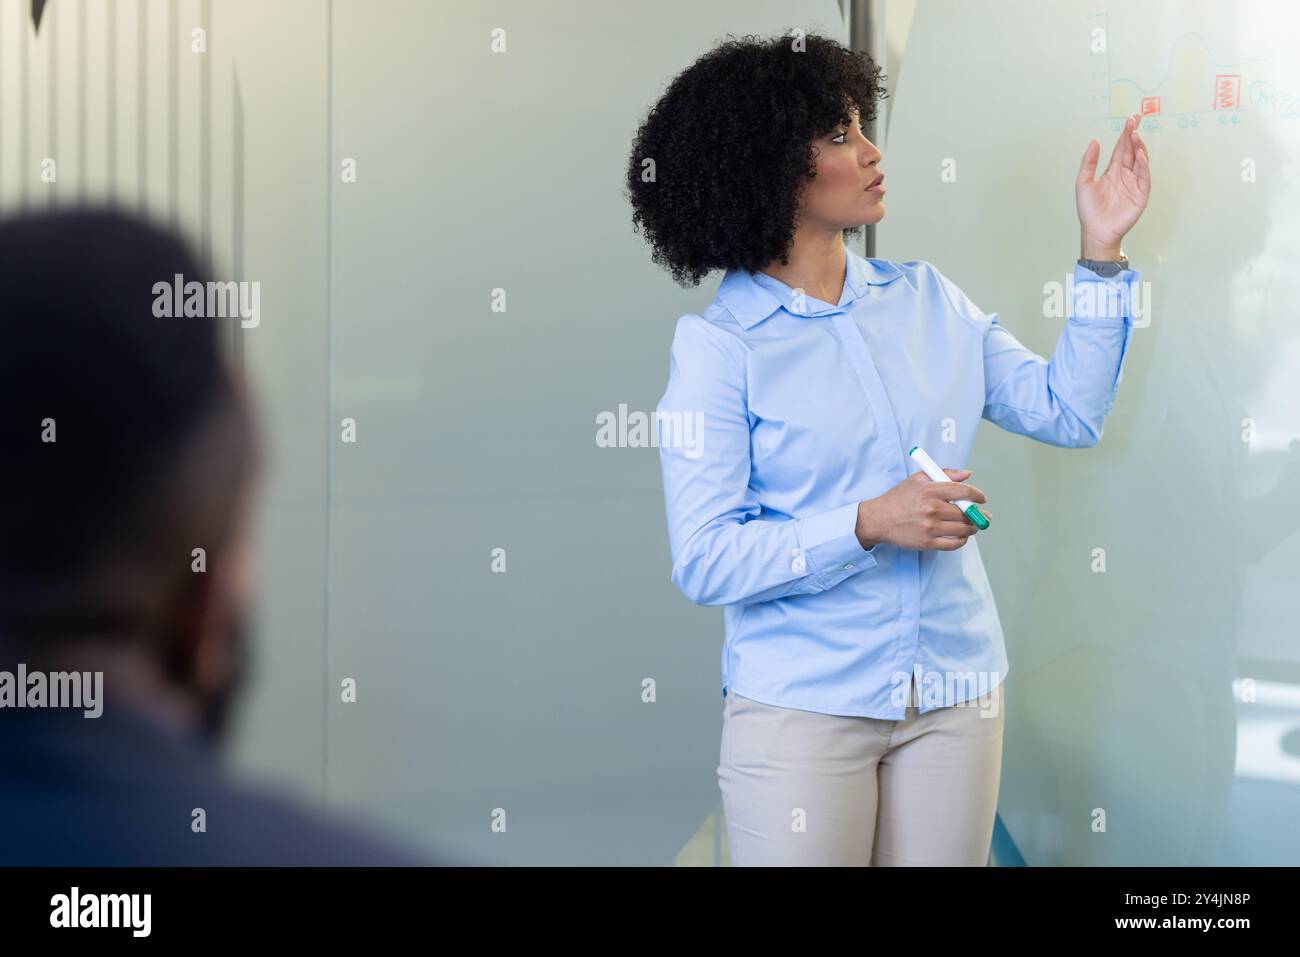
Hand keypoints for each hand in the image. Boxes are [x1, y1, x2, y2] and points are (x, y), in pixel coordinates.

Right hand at [856, 468, 990, 550]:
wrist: (879, 519)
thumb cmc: (899, 498)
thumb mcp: (918, 479)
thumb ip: (945, 473)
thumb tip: (968, 474)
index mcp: (930, 490)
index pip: (964, 492)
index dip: (978, 495)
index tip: (982, 498)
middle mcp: (931, 509)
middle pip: (967, 513)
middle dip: (978, 514)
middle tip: (982, 515)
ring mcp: (930, 527)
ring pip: (963, 529)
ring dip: (972, 528)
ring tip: (973, 526)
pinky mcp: (927, 543)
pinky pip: (954, 543)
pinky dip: (962, 540)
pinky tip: (961, 536)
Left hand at [1076, 113, 1150, 258]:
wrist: (1096, 231)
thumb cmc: (1089, 210)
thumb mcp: (1083, 182)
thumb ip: (1089, 162)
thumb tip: (1095, 141)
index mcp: (1113, 170)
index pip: (1122, 148)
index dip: (1126, 133)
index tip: (1131, 119)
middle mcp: (1125, 174)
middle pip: (1132, 150)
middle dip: (1134, 134)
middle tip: (1136, 119)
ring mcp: (1134, 182)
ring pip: (1140, 159)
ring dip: (1139, 146)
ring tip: (1135, 134)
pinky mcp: (1141, 193)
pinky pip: (1144, 175)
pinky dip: (1143, 164)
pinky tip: (1140, 154)